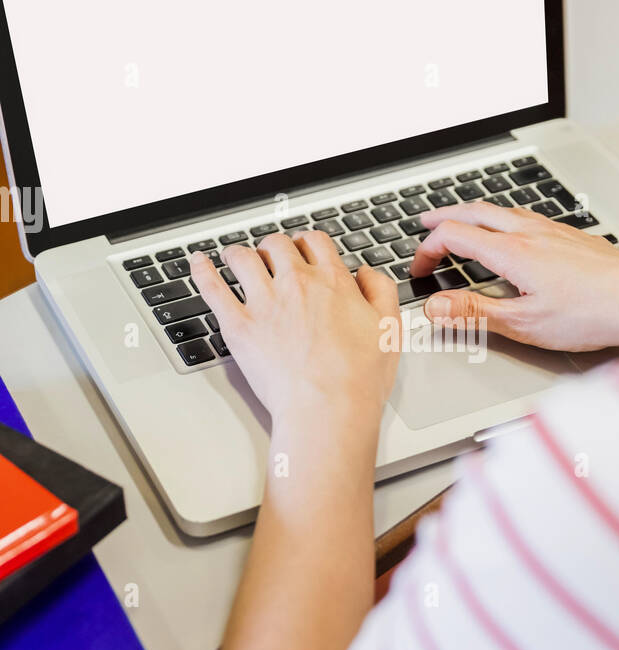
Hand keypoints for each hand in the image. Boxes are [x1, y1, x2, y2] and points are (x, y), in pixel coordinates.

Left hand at [190, 233, 398, 424]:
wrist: (328, 407)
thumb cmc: (359, 378)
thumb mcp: (389, 328)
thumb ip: (380, 291)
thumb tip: (367, 274)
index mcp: (332, 282)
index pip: (314, 242)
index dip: (307, 242)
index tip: (303, 248)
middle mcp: (296, 284)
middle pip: (277, 246)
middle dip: (273, 248)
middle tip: (270, 257)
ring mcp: (264, 303)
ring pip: (243, 259)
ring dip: (238, 253)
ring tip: (234, 257)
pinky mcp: (239, 326)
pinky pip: (213, 288)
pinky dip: (202, 271)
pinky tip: (198, 263)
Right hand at [413, 202, 618, 357]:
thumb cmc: (593, 315)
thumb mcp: (524, 324)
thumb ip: (474, 313)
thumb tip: (434, 306)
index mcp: (513, 252)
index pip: (454, 236)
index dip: (428, 249)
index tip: (417, 268)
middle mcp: (532, 233)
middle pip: (476, 212)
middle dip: (445, 215)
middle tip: (425, 220)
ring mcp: (555, 231)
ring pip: (504, 210)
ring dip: (475, 213)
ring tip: (464, 220)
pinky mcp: (574, 238)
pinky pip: (528, 217)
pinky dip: (505, 218)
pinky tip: (514, 231)